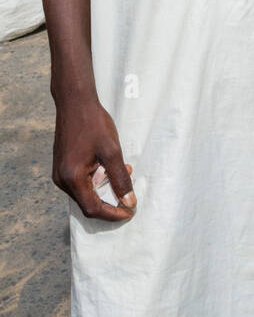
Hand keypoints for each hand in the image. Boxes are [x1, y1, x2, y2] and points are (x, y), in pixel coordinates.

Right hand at [52, 95, 135, 221]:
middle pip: (87, 203)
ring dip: (105, 188)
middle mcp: (62, 180)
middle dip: (110, 202)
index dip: (112, 214)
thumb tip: (129, 202)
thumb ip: (120, 178)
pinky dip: (97, 180)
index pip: (92, 208)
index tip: (129, 212)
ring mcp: (60, 173)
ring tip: (125, 171)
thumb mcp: (112, 151)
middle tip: (130, 196)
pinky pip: (80, 182)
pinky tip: (110, 166)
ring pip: (85, 193)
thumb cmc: (94, 124)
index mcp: (72, 178)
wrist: (75, 103)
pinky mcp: (62, 166)